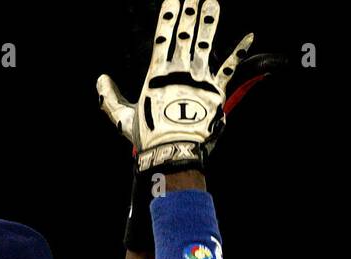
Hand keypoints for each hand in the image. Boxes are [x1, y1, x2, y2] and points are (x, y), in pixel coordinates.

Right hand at [97, 0, 282, 172]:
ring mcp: (200, 81)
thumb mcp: (122, 117)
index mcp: (157, 73)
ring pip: (205, 44)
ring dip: (209, 22)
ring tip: (212, 1)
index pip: (163, 35)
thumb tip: (101, 79)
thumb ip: (109, 96)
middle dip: (189, 10)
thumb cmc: (148, 137)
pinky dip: (240, 52)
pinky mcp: (217, 93)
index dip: (169, 14)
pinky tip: (250, 37)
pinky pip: (230, 69)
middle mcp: (180, 72)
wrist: (174, 152)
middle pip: (185, 33)